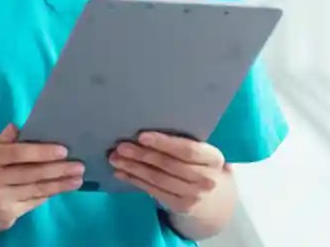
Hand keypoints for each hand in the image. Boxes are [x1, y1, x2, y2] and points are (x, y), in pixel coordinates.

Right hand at [0, 124, 84, 232]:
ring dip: (60, 184)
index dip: (41, 152)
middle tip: (79, 165)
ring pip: (36, 188)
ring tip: (78, 178)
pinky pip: (35, 201)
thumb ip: (5, 140)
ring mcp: (0, 197)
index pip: (17, 153)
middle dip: (57, 169)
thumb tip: (16, 126)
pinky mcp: (9, 213)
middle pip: (31, 173)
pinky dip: (52, 193)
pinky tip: (65, 188)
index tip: (63, 151)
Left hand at [108, 131, 227, 214]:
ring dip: (133, 168)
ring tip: (114, 159)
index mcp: (213, 158)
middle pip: (169, 165)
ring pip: (158, 179)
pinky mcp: (181, 206)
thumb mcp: (201, 153)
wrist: (215, 199)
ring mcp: (194, 195)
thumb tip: (146, 124)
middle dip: (142, 155)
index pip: (187, 150)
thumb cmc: (200, 166)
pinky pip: (153, 191)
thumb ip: (182, 141)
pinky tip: (121, 173)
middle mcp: (207, 178)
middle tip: (120, 146)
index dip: (164, 143)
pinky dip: (135, 181)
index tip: (142, 136)